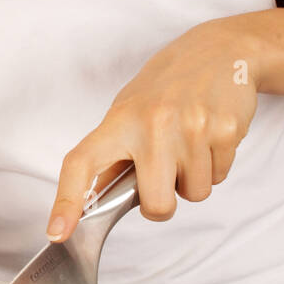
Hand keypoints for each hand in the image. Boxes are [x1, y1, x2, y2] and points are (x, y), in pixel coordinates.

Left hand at [45, 20, 259, 238]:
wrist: (221, 50)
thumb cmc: (168, 84)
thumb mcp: (129, 110)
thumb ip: (114, 153)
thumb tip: (95, 198)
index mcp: (120, 121)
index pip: (82, 164)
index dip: (66, 202)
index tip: (57, 232)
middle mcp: (153, 125)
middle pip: (157, 205)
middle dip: (162, 202)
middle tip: (164, 173)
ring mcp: (192, 128)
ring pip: (194, 194)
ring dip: (192, 179)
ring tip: (190, 143)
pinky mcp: (225, 131)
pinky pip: (219, 177)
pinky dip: (214, 166)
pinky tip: (210, 136)